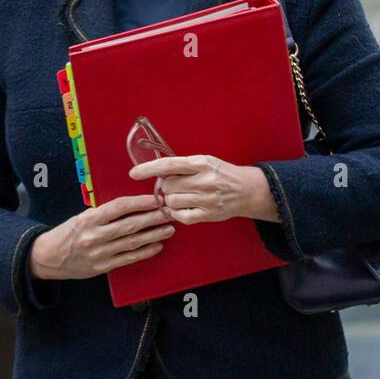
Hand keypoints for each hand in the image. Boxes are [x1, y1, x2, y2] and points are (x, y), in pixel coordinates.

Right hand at [29, 194, 175, 279]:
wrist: (48, 257)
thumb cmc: (68, 233)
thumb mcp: (83, 217)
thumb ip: (105, 213)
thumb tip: (133, 205)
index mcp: (90, 219)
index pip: (119, 207)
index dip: (140, 202)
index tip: (156, 199)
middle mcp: (95, 235)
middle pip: (130, 225)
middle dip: (153, 218)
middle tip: (170, 213)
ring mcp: (99, 253)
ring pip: (132, 242)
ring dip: (153, 235)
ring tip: (169, 229)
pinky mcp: (102, 267)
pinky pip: (128, 259)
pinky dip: (144, 252)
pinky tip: (157, 246)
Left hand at [128, 155, 270, 225]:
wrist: (246, 190)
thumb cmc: (221, 173)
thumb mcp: (205, 162)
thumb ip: (183, 167)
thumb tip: (157, 174)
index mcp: (202, 163)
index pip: (170, 164)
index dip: (149, 169)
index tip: (133, 173)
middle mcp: (204, 180)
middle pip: (167, 186)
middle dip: (166, 187)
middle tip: (175, 186)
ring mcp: (206, 199)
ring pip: (171, 201)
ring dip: (170, 200)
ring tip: (182, 196)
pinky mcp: (207, 214)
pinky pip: (179, 216)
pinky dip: (176, 213)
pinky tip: (183, 207)